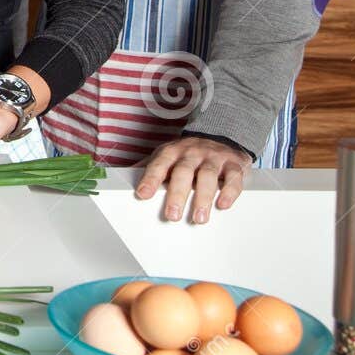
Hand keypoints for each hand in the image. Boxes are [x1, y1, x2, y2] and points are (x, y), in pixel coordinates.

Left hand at [135, 137, 249, 223]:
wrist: (221, 136)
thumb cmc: (188, 155)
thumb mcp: (167, 156)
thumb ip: (149, 169)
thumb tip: (120, 180)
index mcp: (172, 152)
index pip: (159, 164)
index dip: (150, 179)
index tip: (143, 194)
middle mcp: (192, 153)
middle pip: (183, 172)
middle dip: (177, 194)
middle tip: (171, 215)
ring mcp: (213, 157)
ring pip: (208, 176)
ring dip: (203, 197)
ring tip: (199, 217)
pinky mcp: (234, 164)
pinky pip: (233, 178)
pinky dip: (229, 192)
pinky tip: (223, 204)